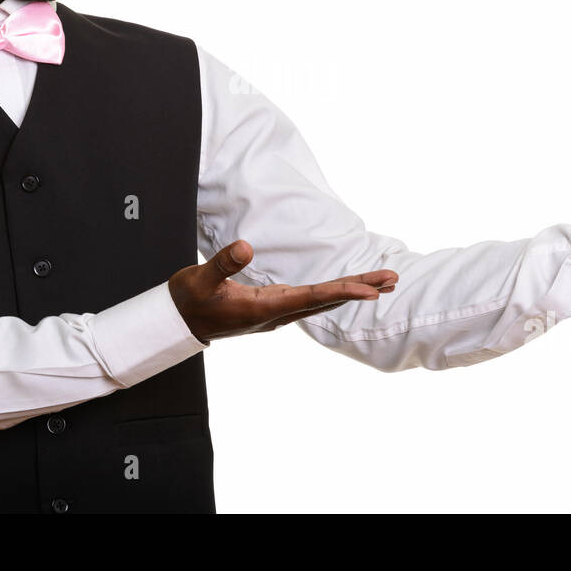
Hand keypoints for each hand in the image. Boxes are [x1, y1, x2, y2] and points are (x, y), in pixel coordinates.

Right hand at [167, 240, 397, 343]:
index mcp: (264, 309)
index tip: (371, 290)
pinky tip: (347, 288)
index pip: (312, 298)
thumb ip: (223, 263)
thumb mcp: (200, 279)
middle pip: (326, 300)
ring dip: (351, 290)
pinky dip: (333, 292)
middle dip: (360, 288)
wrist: (177, 323)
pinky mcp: (272, 309)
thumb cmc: (188, 300)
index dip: (343, 292)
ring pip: (322, 301)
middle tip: (393, 279)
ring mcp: (276, 313)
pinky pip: (311, 300)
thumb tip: (247, 248)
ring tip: (382, 283)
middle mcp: (276, 314)